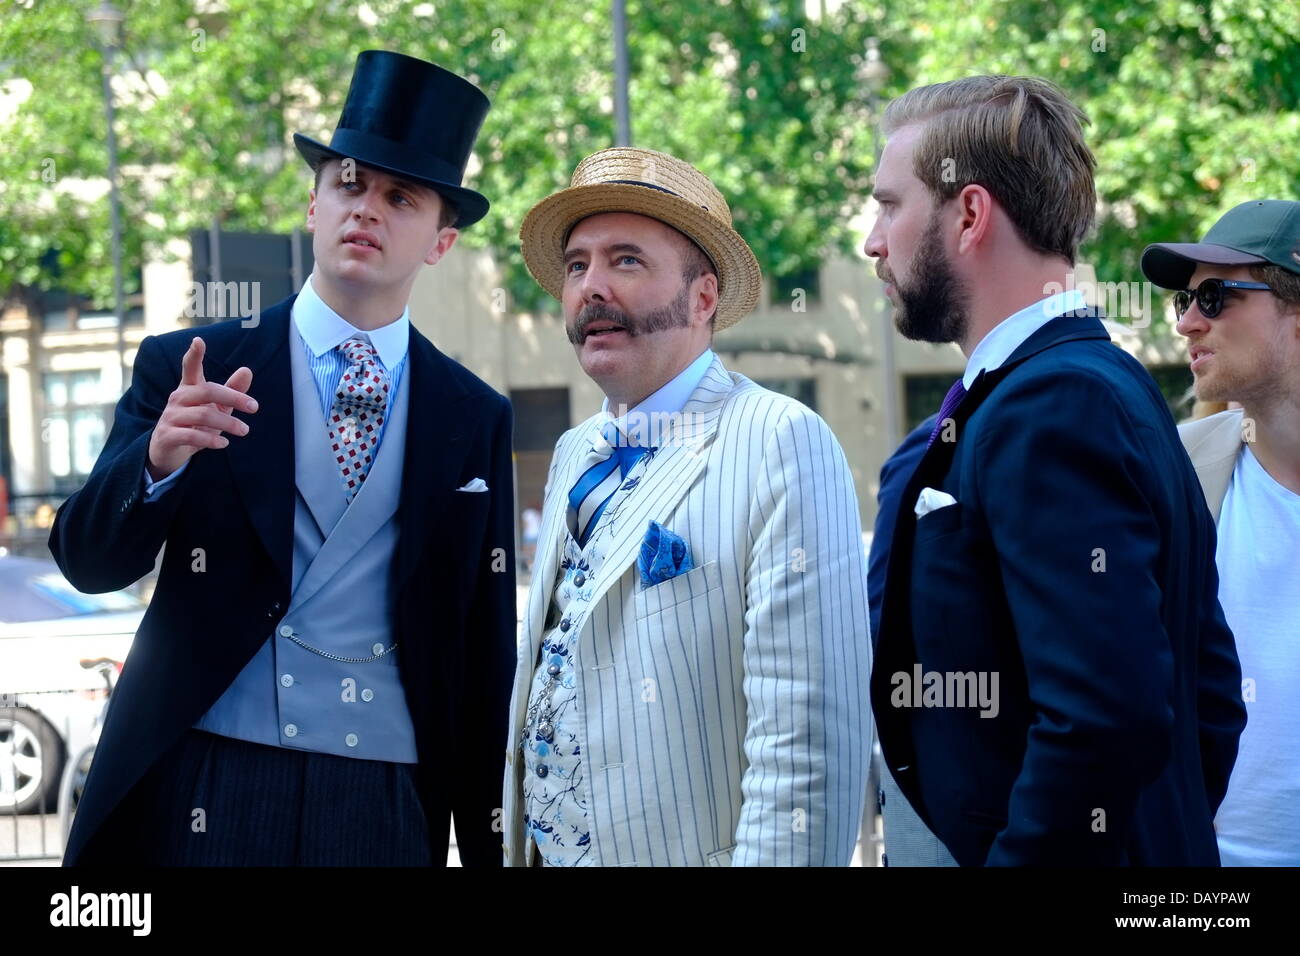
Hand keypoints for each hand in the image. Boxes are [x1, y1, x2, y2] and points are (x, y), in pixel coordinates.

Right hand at [146, 337, 256, 481]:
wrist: (168, 450)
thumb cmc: (196, 424)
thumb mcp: (217, 407)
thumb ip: (232, 391)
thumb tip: (247, 370)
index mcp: (189, 388)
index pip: (190, 367)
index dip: (194, 355)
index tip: (198, 341)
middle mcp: (178, 398)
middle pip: (207, 391)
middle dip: (233, 397)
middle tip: (254, 407)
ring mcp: (171, 416)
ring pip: (203, 415)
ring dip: (228, 423)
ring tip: (244, 430)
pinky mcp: (168, 435)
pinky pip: (192, 435)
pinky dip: (211, 440)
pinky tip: (224, 443)